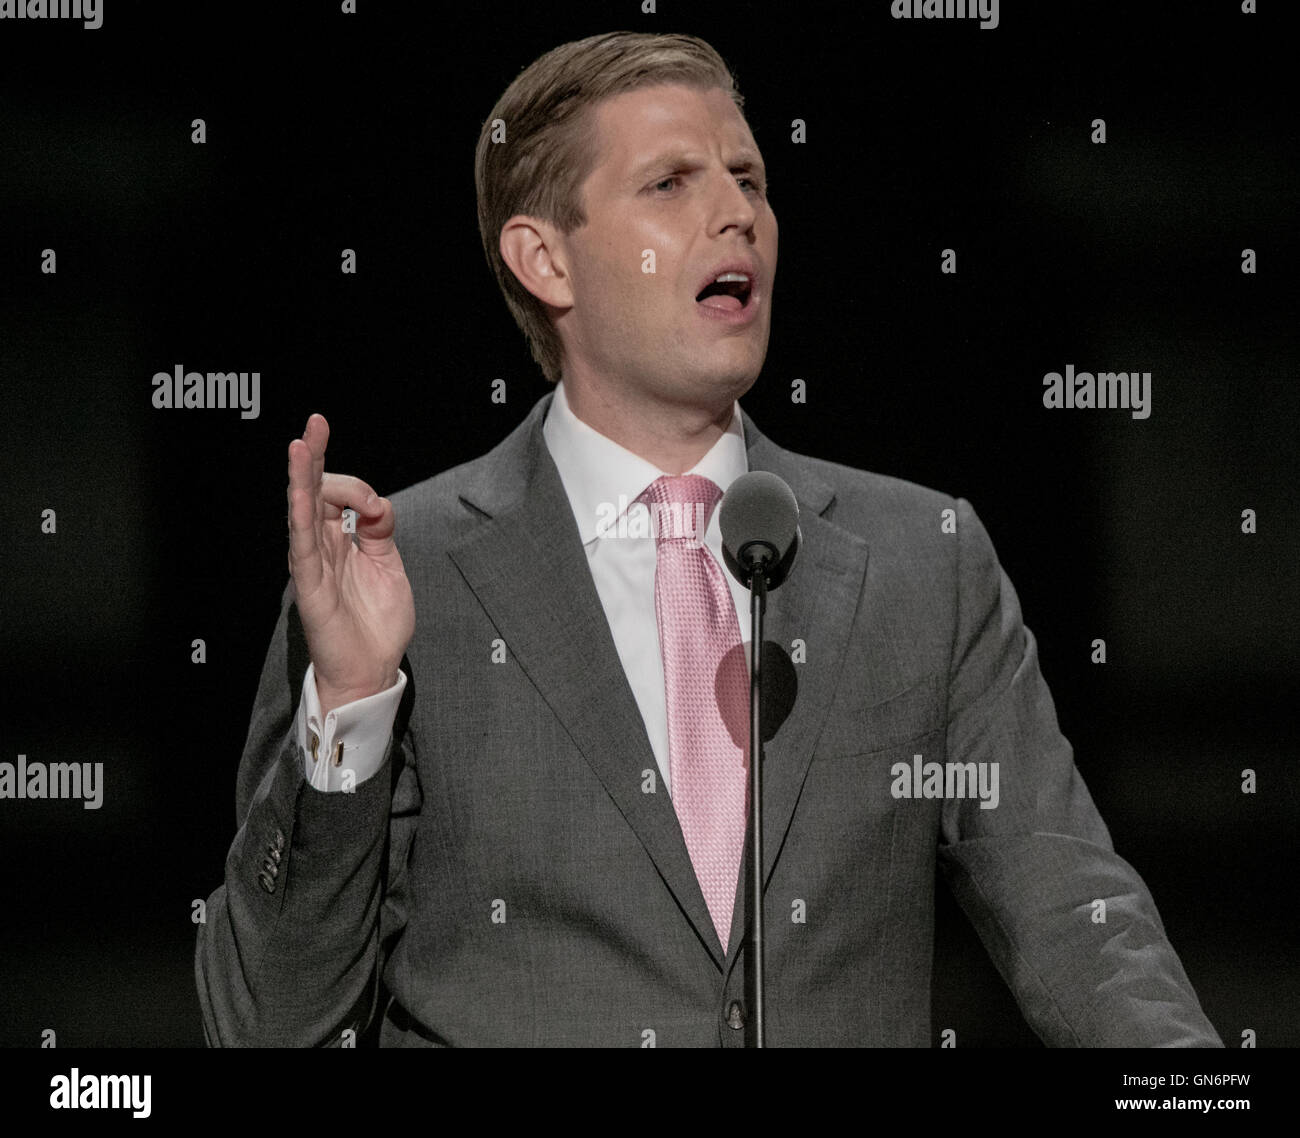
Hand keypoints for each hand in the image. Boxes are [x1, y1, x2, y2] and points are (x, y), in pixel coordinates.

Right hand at [286, 414, 414, 714]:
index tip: (379, 508)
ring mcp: (313, 566)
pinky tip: (300, 497)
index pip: (338, 496)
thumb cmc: (376, 624)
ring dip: (302, 477)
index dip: (359, 488)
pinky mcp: (310, 587)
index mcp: (340, 542)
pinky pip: (303, 549)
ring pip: (303, 513)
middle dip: (314, 457)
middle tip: (314, 424)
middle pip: (314, 494)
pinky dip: (301, 521)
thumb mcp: (389, 567)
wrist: (371, 670)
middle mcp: (321, 548)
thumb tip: (378, 504)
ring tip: (299, 445)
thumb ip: (381, 532)